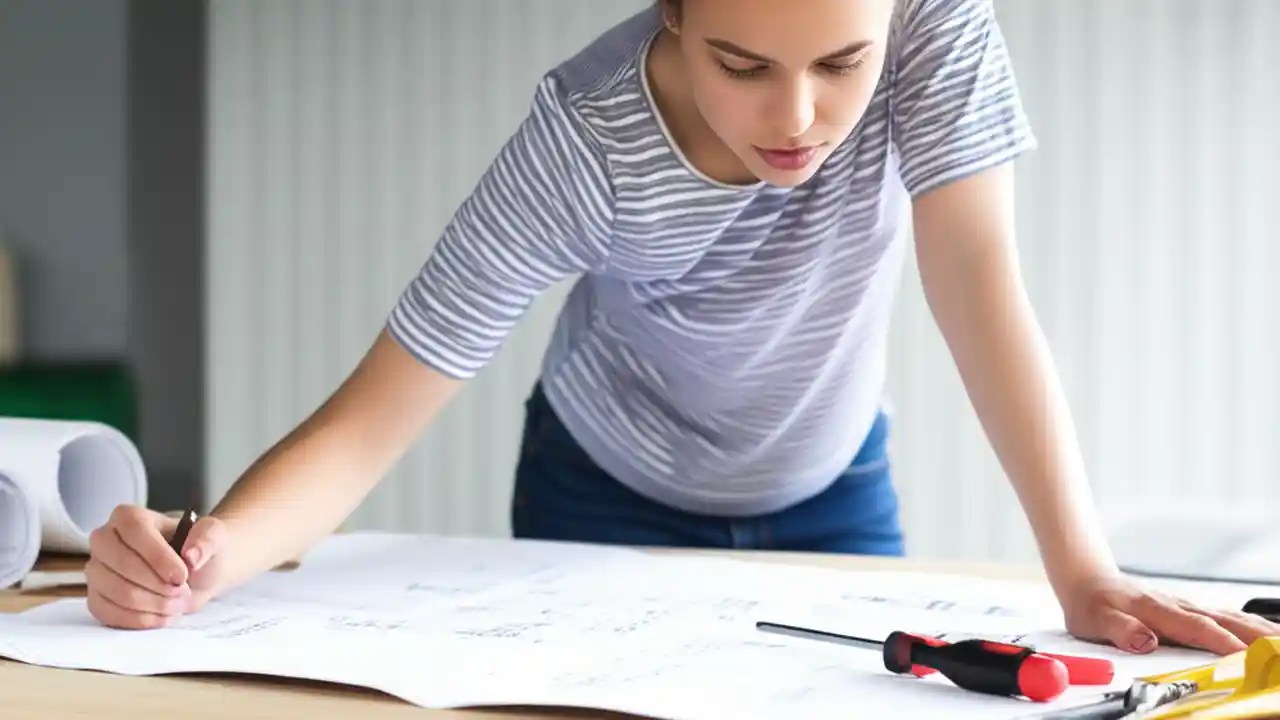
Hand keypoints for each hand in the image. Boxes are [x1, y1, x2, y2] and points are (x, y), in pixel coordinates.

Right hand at [86, 505, 228, 629]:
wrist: (197, 574)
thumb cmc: (200, 551)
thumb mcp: (214, 536)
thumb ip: (207, 539)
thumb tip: (192, 555)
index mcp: (128, 516)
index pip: (134, 531)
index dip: (158, 557)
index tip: (181, 576)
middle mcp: (105, 539)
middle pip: (121, 564)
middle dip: (157, 585)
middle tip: (183, 592)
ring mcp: (97, 570)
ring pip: (116, 592)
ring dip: (152, 604)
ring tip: (176, 604)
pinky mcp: (97, 597)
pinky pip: (107, 613)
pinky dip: (139, 620)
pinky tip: (161, 616)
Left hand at [1061, 573, 1279, 654]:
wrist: (1089, 581)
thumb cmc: (1094, 602)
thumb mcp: (1095, 618)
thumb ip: (1120, 629)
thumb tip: (1146, 641)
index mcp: (1158, 610)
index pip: (1197, 628)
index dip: (1222, 642)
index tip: (1245, 657)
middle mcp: (1179, 606)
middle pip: (1225, 621)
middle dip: (1255, 637)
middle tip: (1278, 652)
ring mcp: (1187, 607)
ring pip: (1230, 618)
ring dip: (1259, 630)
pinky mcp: (1190, 611)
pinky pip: (1226, 618)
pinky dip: (1250, 626)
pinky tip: (1266, 634)